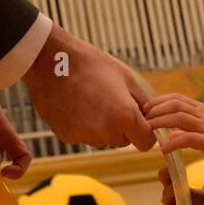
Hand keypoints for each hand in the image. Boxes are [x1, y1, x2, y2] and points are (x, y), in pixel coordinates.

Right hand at [20, 24, 155, 150]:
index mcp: (125, 117)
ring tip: (90, 100)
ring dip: (101, 126)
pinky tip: (75, 105)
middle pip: (123, 140)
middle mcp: (105, 133)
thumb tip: (150, 118)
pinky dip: (82, 125)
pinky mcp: (67, 137)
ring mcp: (85, 137)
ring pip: (102, 138)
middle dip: (121, 127)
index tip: (138, 121)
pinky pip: (83, 136)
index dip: (144, 132)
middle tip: (109, 101)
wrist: (53, 62)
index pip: (146, 143)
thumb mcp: (126, 78)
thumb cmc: (92, 65)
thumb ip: (143, 103)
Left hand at [143, 93, 203, 168]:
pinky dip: (174, 142)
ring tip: (148, 130)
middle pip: (175, 104)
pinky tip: (164, 149)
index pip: (177, 98)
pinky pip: (190, 138)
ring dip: (160, 122)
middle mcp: (203, 115)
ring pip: (179, 118)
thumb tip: (170, 131)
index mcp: (202, 109)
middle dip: (155, 110)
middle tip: (142, 119)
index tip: (146, 108)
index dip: (159, 101)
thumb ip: (192, 125)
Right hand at [158, 165, 203, 204]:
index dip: (165, 174)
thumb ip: (187, 192)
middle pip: (165, 195)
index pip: (165, 179)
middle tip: (179, 194)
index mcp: (175, 191)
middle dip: (172, 193)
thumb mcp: (199, 196)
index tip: (166, 170)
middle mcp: (169, 203)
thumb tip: (177, 191)